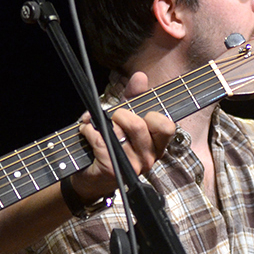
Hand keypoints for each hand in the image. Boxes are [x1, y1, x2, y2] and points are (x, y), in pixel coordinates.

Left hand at [67, 71, 174, 204]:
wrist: (90, 177)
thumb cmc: (110, 146)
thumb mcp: (124, 119)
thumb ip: (134, 97)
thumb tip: (140, 76)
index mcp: (156, 145)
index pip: (166, 126)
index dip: (152, 115)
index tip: (138, 112)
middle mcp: (149, 157)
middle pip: (139, 125)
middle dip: (120, 114)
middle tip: (112, 116)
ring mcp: (132, 166)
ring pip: (117, 132)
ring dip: (100, 123)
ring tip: (94, 125)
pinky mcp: (113, 169)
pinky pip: (101, 140)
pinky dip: (88, 131)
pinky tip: (86, 133)